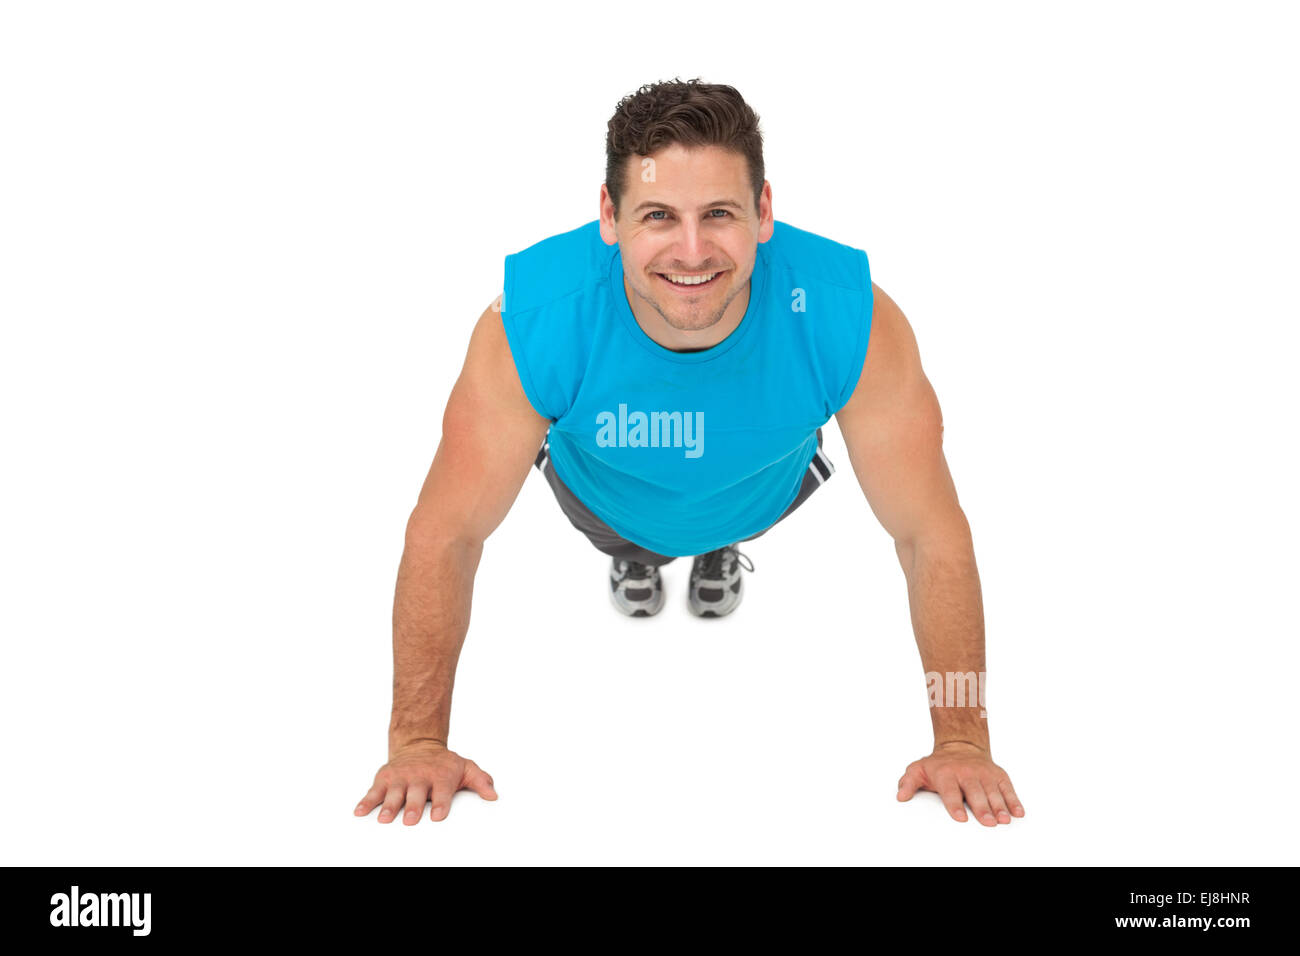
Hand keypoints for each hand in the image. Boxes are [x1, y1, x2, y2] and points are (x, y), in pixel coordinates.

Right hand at [355, 741, 497, 823]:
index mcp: (441, 775)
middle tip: (410, 819)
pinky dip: (366, 801)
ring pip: (393, 793)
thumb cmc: (444, 764)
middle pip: (416, 793)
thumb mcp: (466, 768)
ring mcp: (401, 777)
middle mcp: (420, 776)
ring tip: (384, 819)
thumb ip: (481, 781)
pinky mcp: (385, 778)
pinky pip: (374, 791)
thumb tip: (494, 795)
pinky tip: (360, 812)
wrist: (419, 745)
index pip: (442, 790)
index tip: (438, 816)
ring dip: (388, 805)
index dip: (441, 803)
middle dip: (412, 806)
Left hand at [896, 741, 1024, 825]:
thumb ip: (908, 783)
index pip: (951, 790)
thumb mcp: (918, 769)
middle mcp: (966, 772)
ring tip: (1004, 820)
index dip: (954, 804)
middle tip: (988, 822)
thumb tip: (900, 796)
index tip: (960, 818)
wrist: (961, 745)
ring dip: (1000, 806)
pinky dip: (1014, 800)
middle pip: (975, 792)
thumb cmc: (938, 765)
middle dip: (982, 807)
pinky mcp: (998, 775)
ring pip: (993, 791)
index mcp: (946, 773)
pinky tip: (1018, 812)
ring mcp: (984, 773)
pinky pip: (1007, 787)